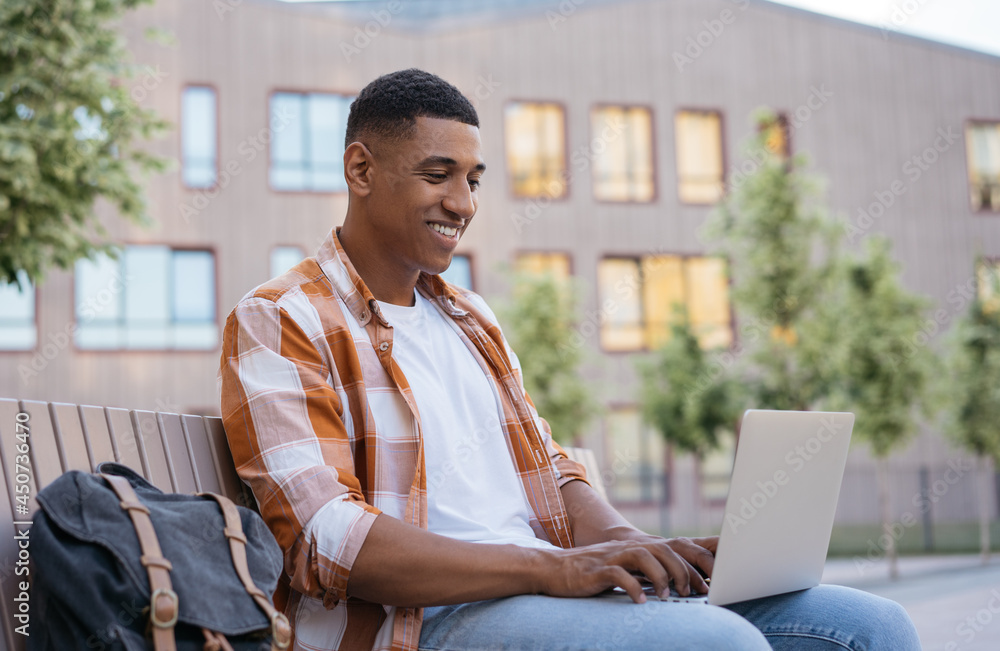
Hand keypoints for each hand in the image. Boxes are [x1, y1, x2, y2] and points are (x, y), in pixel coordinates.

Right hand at [535, 535, 716, 603]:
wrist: (551, 568)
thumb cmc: (588, 574)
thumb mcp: (619, 569)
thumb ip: (641, 572)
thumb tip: (669, 586)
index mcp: (634, 548)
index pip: (671, 549)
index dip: (690, 565)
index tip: (704, 585)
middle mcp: (624, 548)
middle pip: (662, 549)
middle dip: (681, 570)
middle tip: (689, 592)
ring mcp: (610, 557)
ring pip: (643, 556)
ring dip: (660, 577)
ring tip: (666, 597)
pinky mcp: (595, 570)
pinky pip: (618, 574)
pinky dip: (632, 588)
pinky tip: (639, 602)